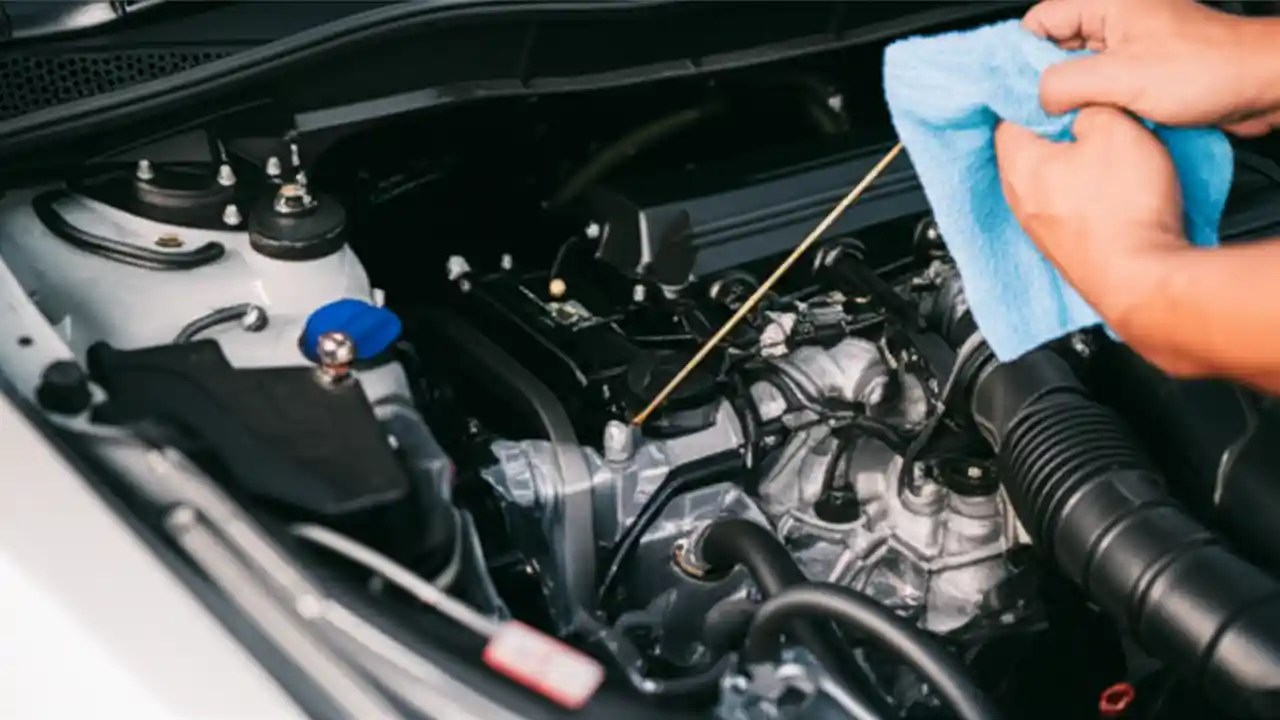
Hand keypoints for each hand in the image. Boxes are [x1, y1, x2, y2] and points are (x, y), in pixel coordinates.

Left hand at [994, 107, 1185, 334]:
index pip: (1010, 116)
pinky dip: (1085, 196)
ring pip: (1050, 181)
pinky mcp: (1064, 248)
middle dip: (1057, 132)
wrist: (1142, 278)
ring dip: (1074, 166)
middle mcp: (1020, 200)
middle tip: (1090, 118)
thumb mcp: (1114, 128)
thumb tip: (1081, 107)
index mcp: (1019, 164)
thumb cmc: (1124, 209)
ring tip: (1108, 156)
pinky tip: (1112, 194)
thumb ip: (1090, 106)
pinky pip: (1067, 208)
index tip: (1060, 89)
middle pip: (1029, 150)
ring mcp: (1039, 228)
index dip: (1038, 97)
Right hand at [1025, 0, 1279, 135]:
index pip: (1037, 22)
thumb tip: (1038, 99)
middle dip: (1048, 81)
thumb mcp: (1120, 77)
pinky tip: (1101, 121)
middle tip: (1049, 110)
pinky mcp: (1142, 69)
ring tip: (1079, 117)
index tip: (1019, 88)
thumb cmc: (1207, 68)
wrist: (1259, 85)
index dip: (1023, 55)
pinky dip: (1097, 105)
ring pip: (1078, 71)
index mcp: (1106, 2)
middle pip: (1054, 48)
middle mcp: (1115, 18)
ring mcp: (1129, 44)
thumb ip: (1064, 84)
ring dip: (1075, 97)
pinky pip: (1102, 86)